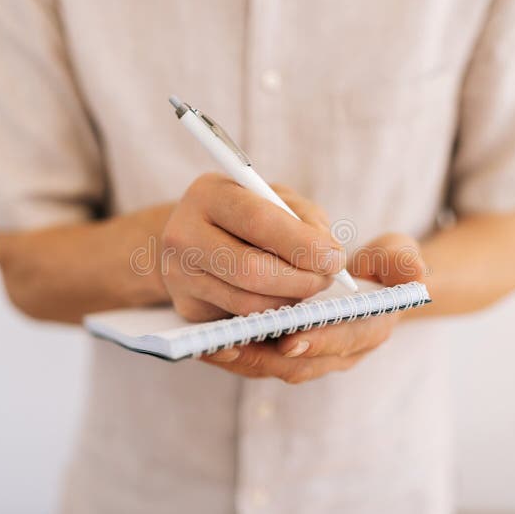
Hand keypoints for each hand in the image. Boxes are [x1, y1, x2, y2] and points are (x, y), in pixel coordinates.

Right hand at [160, 173, 345, 321]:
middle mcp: (183, 234)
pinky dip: (271, 316)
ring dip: (289, 301)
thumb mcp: (276, 200)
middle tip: (327, 280)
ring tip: (308, 287)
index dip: (303, 244)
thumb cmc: (247, 214)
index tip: (335, 259)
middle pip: (251, 269)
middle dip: (300, 280)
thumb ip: (306, 219)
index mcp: (208, 194)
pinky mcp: (186, 306)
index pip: (259, 221)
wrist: (194, 237)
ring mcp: (179, 275)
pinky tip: (285, 302)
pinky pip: (239, 321)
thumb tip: (330, 256)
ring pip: (247, 303)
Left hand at [202, 233, 427, 382]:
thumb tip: (415, 272)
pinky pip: (257, 362)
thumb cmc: (381, 265)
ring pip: (274, 369)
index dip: (319, 341)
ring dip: (242, 360)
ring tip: (211, 345)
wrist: (370, 283)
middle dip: (268, 354)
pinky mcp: (285, 355)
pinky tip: (206, 342)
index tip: (292, 337)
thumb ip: (403, 260)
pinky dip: (232, 356)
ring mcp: (312, 358)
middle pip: (302, 365)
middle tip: (236, 342)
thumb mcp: (397, 255)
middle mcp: (341, 352)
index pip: (346, 342)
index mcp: (371, 329)